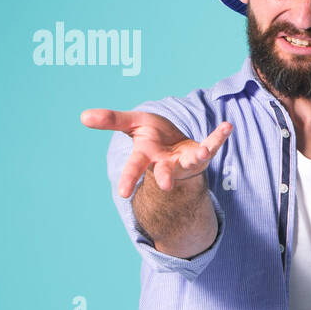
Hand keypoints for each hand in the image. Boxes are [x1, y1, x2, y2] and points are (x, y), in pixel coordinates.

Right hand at [81, 107, 232, 196]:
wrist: (175, 146)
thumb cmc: (152, 138)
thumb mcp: (131, 124)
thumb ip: (110, 120)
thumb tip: (82, 115)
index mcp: (146, 156)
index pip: (134, 167)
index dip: (128, 179)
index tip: (122, 193)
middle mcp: (166, 163)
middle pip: (164, 173)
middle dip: (164, 178)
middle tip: (165, 186)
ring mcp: (186, 160)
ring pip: (191, 162)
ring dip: (198, 156)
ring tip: (204, 150)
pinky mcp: (202, 153)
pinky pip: (213, 143)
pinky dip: (220, 135)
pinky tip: (228, 126)